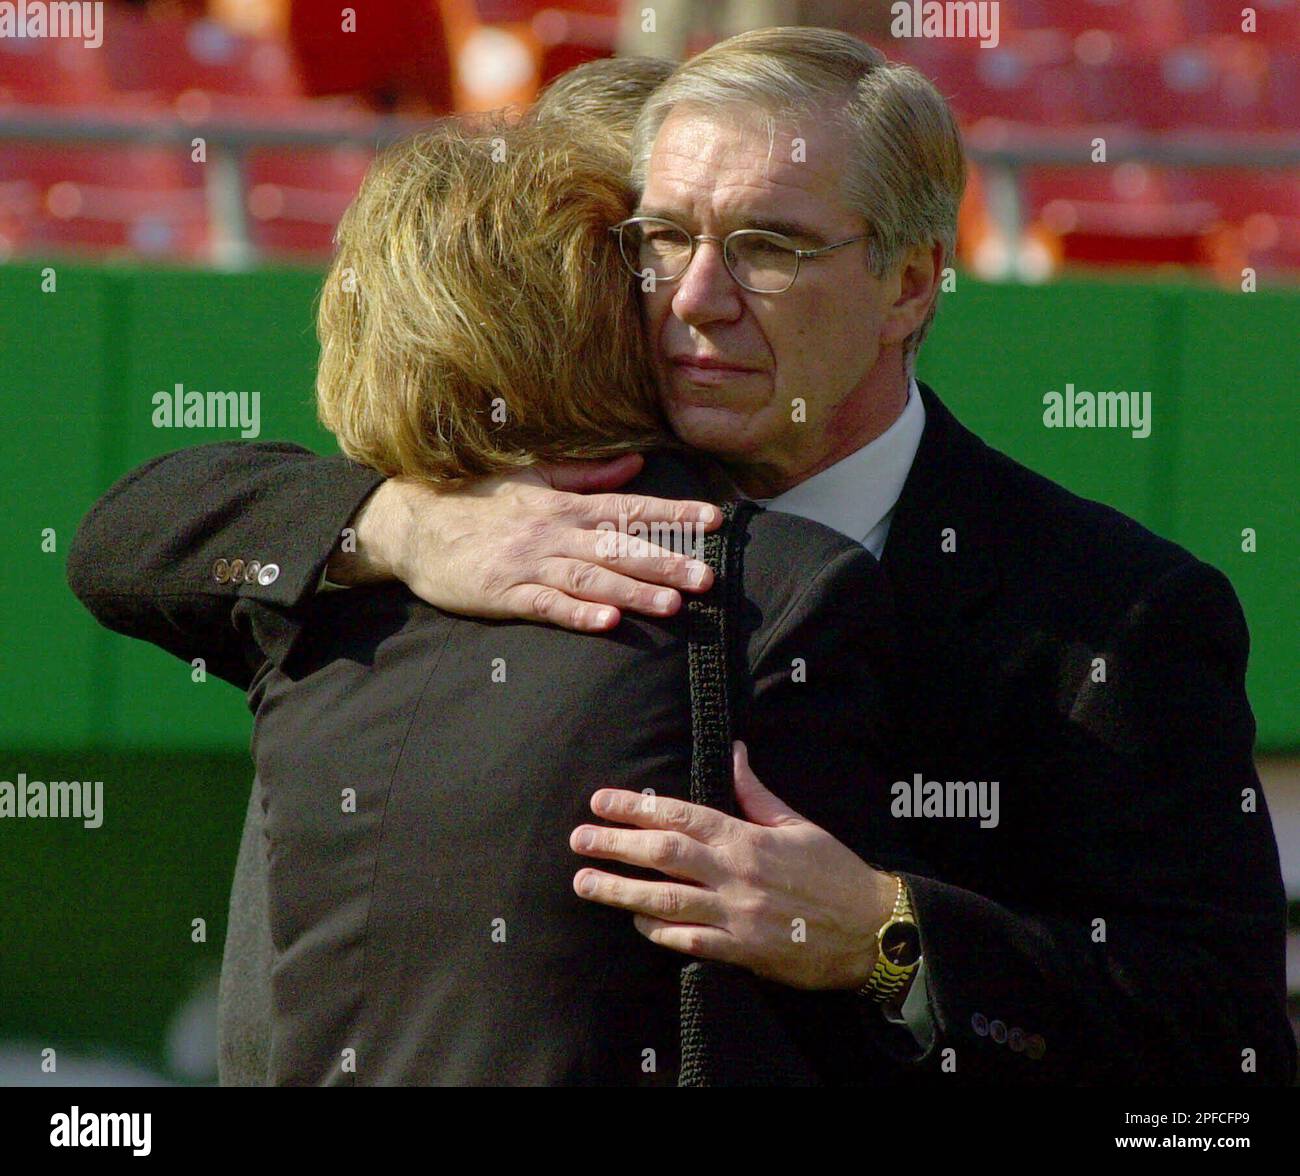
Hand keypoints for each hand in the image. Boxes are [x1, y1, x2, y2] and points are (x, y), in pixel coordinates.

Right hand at [326, 453, 718, 630]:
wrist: (410, 523)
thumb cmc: (475, 500)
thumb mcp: (531, 477)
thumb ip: (586, 475)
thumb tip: (636, 464)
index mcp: (563, 504)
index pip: (629, 508)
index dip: (673, 514)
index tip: (714, 520)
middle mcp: (552, 531)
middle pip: (618, 548)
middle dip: (666, 562)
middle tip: (709, 578)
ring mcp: (528, 563)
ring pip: (590, 578)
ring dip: (633, 591)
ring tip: (673, 605)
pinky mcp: (504, 594)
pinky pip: (546, 605)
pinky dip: (577, 612)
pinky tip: (607, 622)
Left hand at [570, 742, 898, 989]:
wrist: (872, 929)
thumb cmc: (835, 872)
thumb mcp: (797, 824)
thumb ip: (756, 793)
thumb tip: (737, 752)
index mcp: (747, 838)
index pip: (680, 815)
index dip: (636, 807)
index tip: (601, 802)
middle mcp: (735, 873)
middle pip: (662, 854)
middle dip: (615, 845)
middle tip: (578, 840)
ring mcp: (736, 914)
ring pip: (666, 900)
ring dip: (620, 891)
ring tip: (585, 884)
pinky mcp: (742, 951)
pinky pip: (689, 942)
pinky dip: (658, 932)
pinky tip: (634, 921)